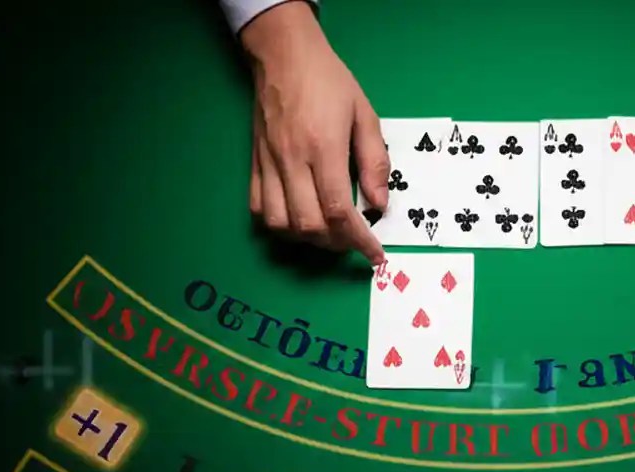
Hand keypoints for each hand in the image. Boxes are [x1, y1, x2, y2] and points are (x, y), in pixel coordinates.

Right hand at [242, 2, 387, 264]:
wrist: (284, 55)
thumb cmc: (329, 82)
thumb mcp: (364, 115)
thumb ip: (374, 162)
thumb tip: (379, 204)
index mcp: (323, 148)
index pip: (338, 211)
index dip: (358, 240)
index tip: (374, 254)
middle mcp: (292, 161)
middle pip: (309, 225)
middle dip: (335, 243)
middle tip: (353, 239)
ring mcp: (269, 163)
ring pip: (279, 223)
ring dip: (305, 237)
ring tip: (326, 231)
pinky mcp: (254, 162)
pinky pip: (257, 207)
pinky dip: (278, 223)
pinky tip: (297, 217)